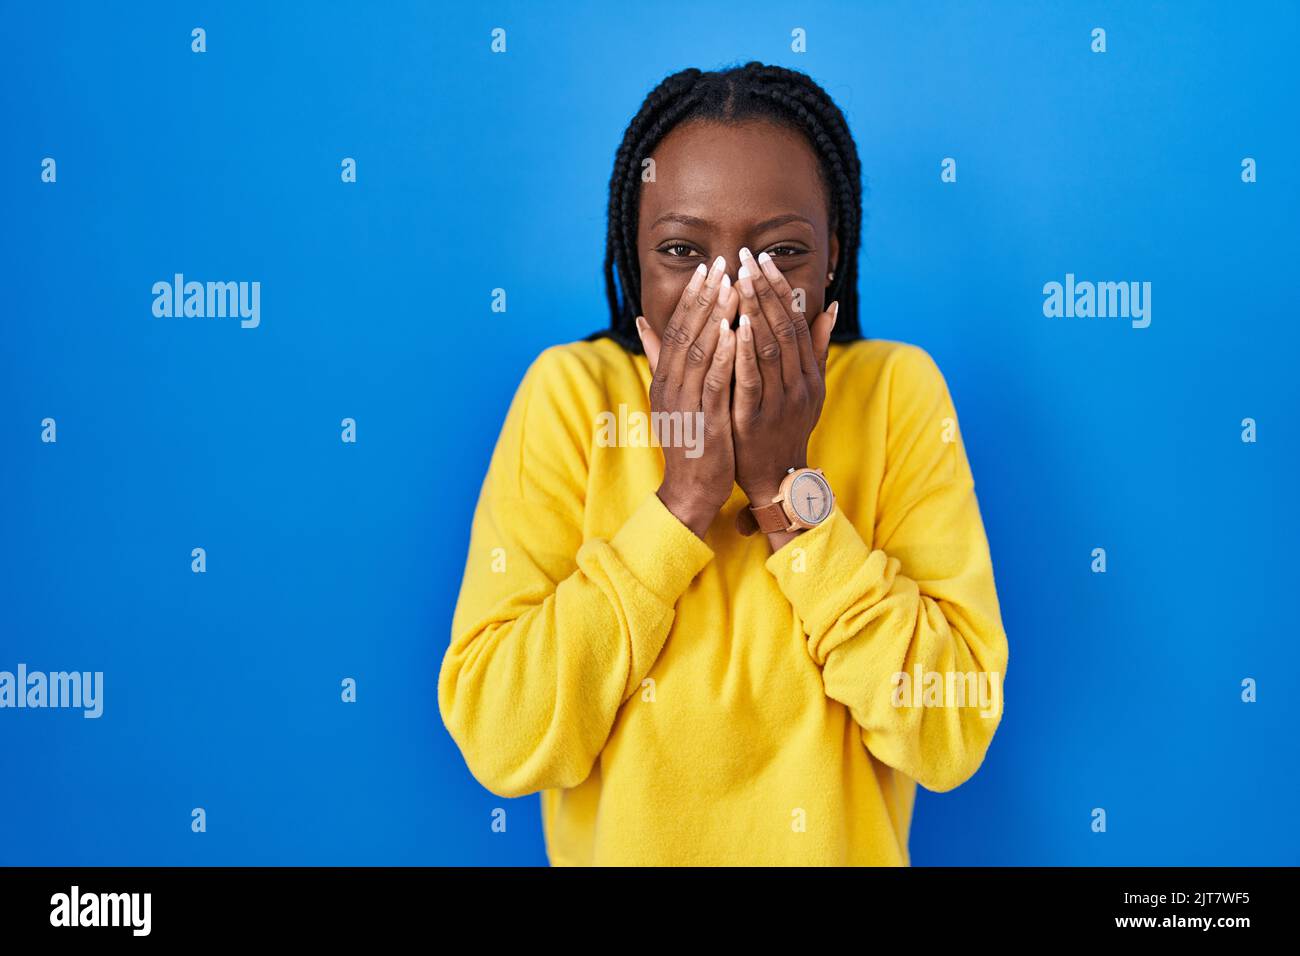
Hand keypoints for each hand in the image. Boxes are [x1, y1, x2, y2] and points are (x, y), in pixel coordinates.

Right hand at [635, 255, 739, 537]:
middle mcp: (670, 387)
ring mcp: (686, 404)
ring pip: (700, 352)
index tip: (709, 267)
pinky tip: (736, 332)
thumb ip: (660, 359)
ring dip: (716, 318)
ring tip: (733, 287)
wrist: (690, 490)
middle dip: (705, 297)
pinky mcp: (705, 422)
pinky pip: (714, 383)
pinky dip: (724, 355)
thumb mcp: (670, 396)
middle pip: (687, 333)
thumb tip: (643, 321)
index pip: (677, 329)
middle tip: (723, 264)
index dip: (692, 297)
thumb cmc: (688, 440)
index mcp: (664, 379)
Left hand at [731, 245, 836, 531]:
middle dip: (763, 289)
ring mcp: (779, 400)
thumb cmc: (786, 428)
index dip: (779, 289)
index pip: (795, 321)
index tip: (763, 260)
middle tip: (744, 257)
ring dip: (753, 310)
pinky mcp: (755, 416)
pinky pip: (750, 377)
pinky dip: (743, 350)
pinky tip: (734, 325)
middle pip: (782, 327)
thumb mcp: (809, 388)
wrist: (776, 478)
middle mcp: (797, 383)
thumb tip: (830, 306)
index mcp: (807, 373)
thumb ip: (816, 348)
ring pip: (768, 347)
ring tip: (738, 279)